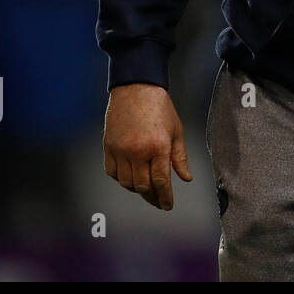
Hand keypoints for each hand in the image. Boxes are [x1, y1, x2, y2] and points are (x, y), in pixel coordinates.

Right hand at [103, 83, 192, 209]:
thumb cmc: (159, 107)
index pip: (161, 181)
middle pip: (142, 186)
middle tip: (158, 200)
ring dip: (137, 189)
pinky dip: (121, 179)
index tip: (167, 205)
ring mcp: (120, 150)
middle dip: (152, 197)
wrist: (136, 89)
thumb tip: (185, 178)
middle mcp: (138, 151)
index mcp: (158, 146)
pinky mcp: (108, 147)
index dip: (164, 197)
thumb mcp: (176, 131)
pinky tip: (130, 177)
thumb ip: (180, 157)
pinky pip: (112, 172)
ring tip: (146, 189)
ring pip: (126, 182)